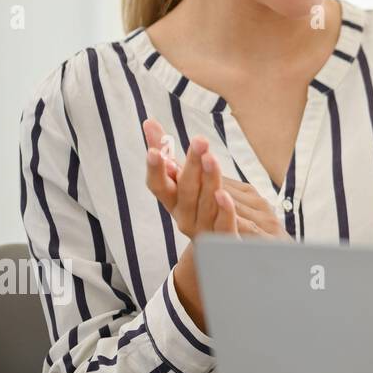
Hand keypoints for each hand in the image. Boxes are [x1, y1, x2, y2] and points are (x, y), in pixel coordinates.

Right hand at [142, 118, 286, 240]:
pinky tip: (224, 194)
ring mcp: (203, 230)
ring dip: (208, 179)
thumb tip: (148, 122)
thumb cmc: (199, 205)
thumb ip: (166, 152)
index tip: (155, 151)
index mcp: (172, 201)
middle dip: (192, 165)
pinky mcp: (223, 240)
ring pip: (205, 203)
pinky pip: (222, 225)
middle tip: (199, 141)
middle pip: (186, 190)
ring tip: (211, 158)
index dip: (156, 169)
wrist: (219, 250)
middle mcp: (183, 217)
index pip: (158, 185)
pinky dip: (223, 210)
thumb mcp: (184, 179)